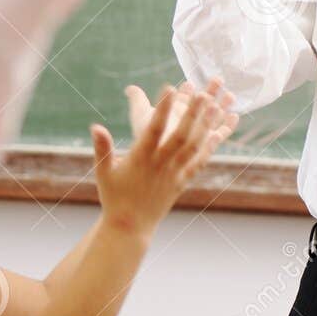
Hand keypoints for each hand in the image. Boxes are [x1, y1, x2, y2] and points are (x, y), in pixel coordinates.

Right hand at [90, 81, 237, 240]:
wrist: (129, 227)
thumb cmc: (113, 196)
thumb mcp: (103, 171)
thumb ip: (102, 148)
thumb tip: (95, 126)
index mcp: (140, 159)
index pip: (153, 130)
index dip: (162, 109)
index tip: (169, 88)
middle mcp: (160, 165)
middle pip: (180, 136)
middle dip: (192, 114)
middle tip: (203, 92)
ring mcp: (174, 173)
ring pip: (193, 147)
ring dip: (205, 126)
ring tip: (216, 104)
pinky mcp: (183, 181)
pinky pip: (200, 161)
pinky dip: (211, 145)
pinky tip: (221, 131)